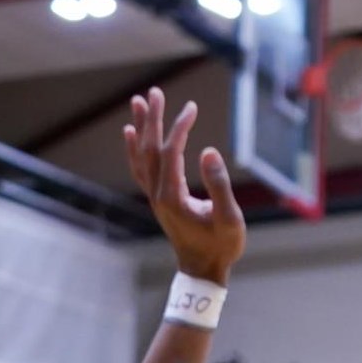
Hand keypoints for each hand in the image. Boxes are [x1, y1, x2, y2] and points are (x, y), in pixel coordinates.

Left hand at [124, 87, 245, 283]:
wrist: (203, 270)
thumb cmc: (221, 246)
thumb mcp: (229, 218)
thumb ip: (218, 185)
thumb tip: (207, 151)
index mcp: (173, 196)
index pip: (172, 152)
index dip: (180, 127)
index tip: (191, 107)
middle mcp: (158, 194)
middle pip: (150, 148)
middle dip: (152, 119)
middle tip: (154, 92)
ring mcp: (155, 196)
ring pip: (142, 155)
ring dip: (141, 128)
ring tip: (138, 102)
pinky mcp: (158, 199)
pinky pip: (140, 168)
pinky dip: (134, 148)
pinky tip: (132, 133)